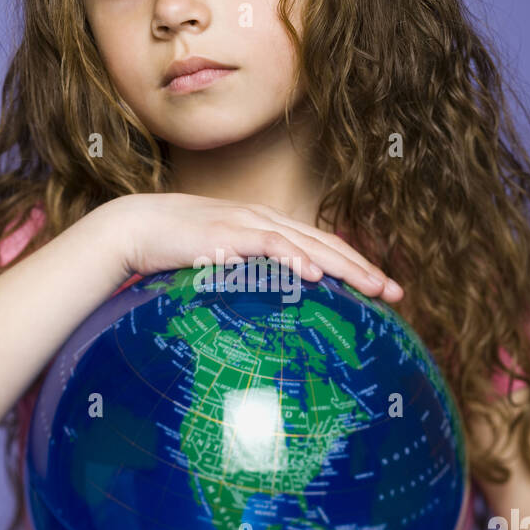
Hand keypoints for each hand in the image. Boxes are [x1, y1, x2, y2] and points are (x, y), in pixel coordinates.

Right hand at [102, 192, 403, 303]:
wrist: (133, 228)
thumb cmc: (175, 251)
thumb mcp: (222, 266)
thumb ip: (250, 278)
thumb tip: (274, 308)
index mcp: (266, 229)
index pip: (321, 246)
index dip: (355, 265)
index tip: (383, 291)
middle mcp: (264, 221)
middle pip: (326, 244)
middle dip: (363, 269)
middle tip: (396, 294)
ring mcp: (247, 225)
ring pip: (307, 244)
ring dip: (342, 265)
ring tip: (371, 287)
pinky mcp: (226, 234)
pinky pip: (268, 245)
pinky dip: (293, 258)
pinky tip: (314, 275)